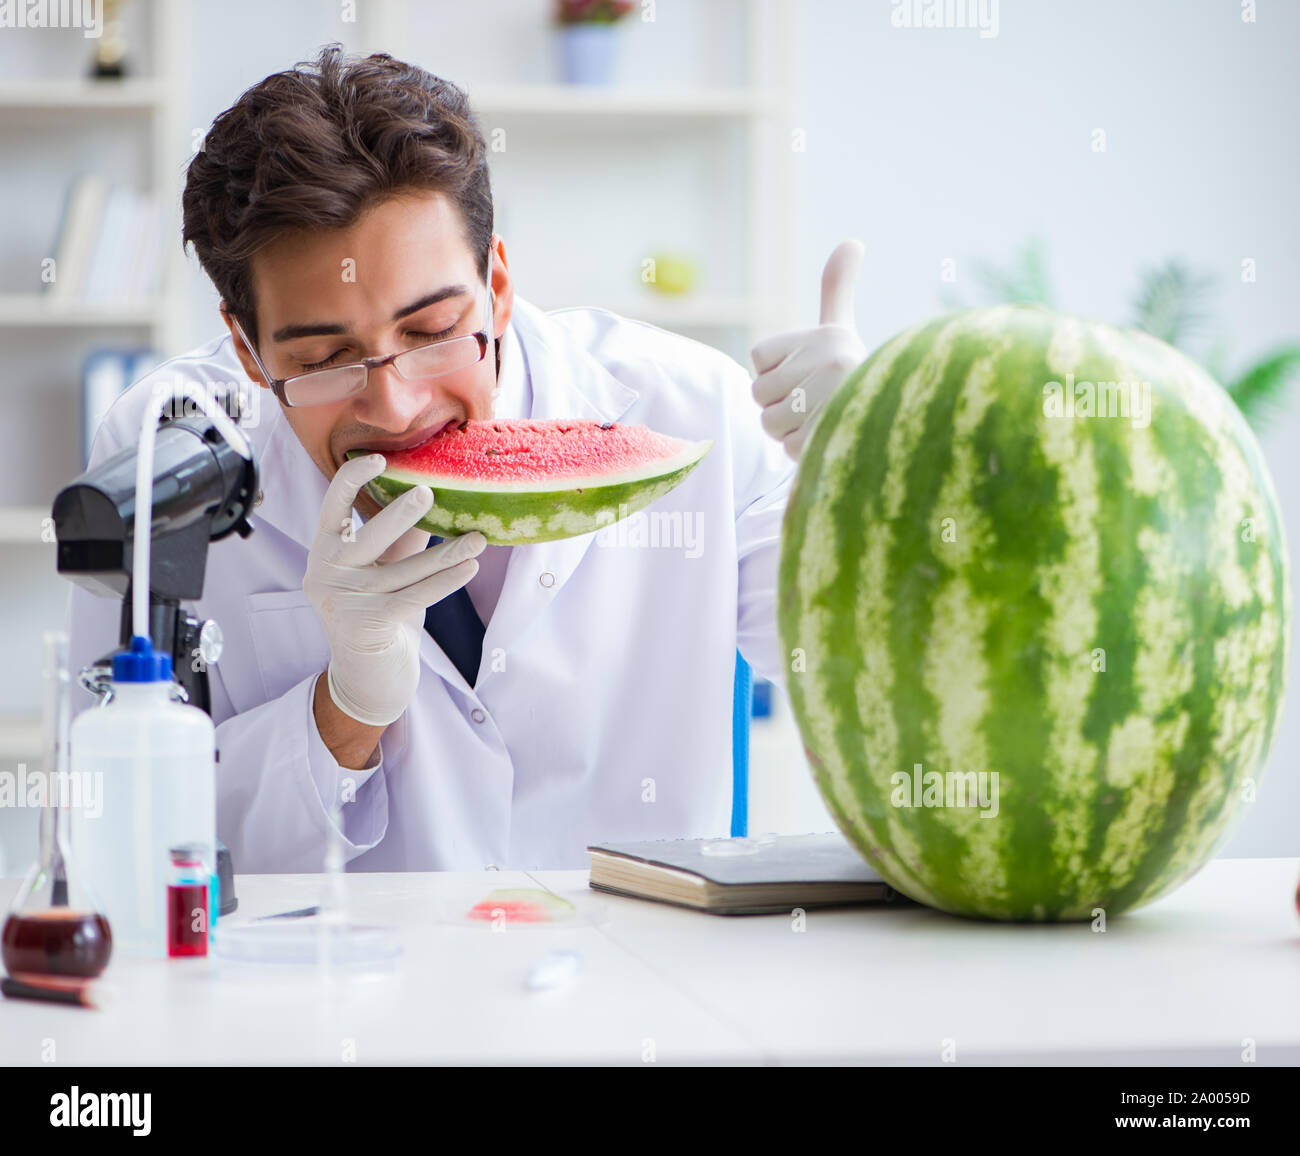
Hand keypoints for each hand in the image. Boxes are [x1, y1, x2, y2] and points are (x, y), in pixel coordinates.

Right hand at [304, 455, 485, 726]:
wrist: (367, 677)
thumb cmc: (377, 614)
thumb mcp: (385, 570)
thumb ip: (402, 538)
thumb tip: (433, 496)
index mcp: (325, 550)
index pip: (332, 505)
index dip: (353, 479)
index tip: (381, 460)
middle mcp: (327, 572)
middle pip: (368, 535)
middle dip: (400, 513)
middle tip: (429, 491)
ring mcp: (346, 599)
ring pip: (404, 568)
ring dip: (447, 553)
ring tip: (478, 539)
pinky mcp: (370, 623)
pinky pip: (416, 595)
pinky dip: (447, 580)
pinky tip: (470, 567)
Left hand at [751, 239, 866, 461]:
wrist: (894, 419)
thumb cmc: (854, 375)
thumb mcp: (842, 328)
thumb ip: (837, 288)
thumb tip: (852, 242)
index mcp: (825, 337)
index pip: (758, 357)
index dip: (774, 372)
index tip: (806, 373)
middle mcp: (830, 364)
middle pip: (759, 393)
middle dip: (779, 405)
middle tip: (814, 401)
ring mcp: (830, 402)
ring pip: (769, 423)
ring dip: (789, 430)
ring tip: (821, 419)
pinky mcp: (828, 440)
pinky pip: (787, 448)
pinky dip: (803, 450)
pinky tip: (829, 439)